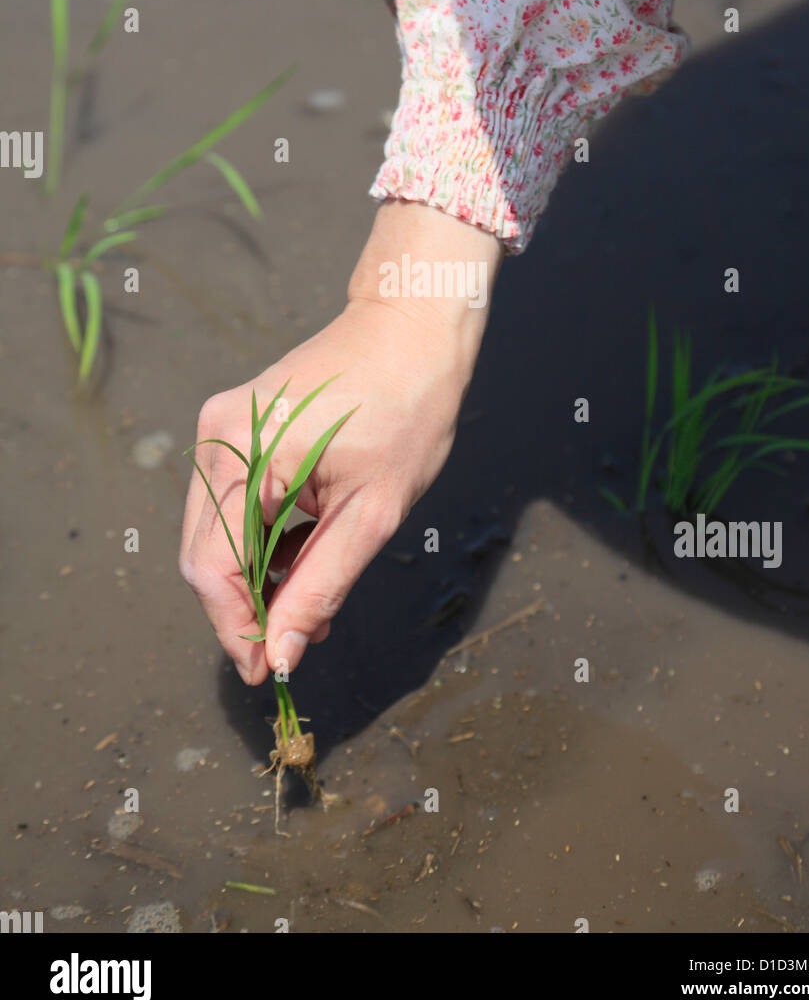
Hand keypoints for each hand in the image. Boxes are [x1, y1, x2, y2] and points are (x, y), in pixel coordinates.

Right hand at [179, 201, 502, 682]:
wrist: (412, 326)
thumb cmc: (407, 408)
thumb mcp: (373, 511)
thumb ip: (320, 586)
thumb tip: (281, 653)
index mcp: (242, 453)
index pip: (214, 568)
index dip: (235, 629)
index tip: (266, 672)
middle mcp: (216, 437)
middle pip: (204, 554)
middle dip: (244, 609)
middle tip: (290, 650)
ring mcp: (223, 427)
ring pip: (217, 532)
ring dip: (255, 578)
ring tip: (308, 611)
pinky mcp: (238, 425)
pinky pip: (234, 502)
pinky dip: (262, 541)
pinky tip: (304, 563)